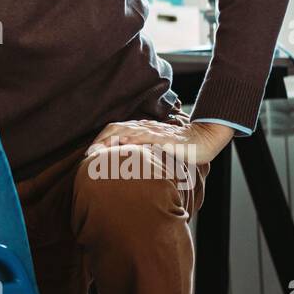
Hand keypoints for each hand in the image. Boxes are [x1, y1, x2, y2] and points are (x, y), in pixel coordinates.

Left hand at [86, 116, 233, 165]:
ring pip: (127, 131)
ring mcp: (154, 131)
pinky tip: (125, 145)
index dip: (100, 140)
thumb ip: (143, 153)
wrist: (204, 139)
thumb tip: (127, 166)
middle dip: (100, 141)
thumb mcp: (157, 150)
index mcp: (141, 129)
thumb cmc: (181, 147)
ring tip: (99, 152)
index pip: (114, 130)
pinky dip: (134, 140)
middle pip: (115, 128)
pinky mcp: (165, 137)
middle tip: (89, 155)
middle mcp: (144, 127)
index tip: (88, 154)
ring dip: (111, 141)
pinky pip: (147, 137)